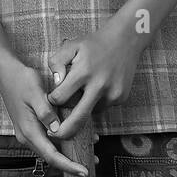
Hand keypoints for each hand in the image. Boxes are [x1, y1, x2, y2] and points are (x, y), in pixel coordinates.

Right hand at [0, 60, 88, 176]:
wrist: (6, 72)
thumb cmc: (21, 80)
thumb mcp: (35, 93)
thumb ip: (46, 112)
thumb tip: (57, 130)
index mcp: (28, 130)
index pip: (51, 156)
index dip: (68, 166)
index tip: (84, 172)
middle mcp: (27, 136)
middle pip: (50, 158)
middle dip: (70, 164)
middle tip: (90, 167)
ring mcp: (27, 133)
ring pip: (49, 150)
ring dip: (67, 154)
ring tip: (88, 153)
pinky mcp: (30, 127)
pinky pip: (47, 141)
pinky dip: (62, 143)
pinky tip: (76, 138)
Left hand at [47, 22, 143, 139]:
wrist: (125, 40)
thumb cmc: (93, 44)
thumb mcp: (70, 46)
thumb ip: (56, 63)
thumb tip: (55, 84)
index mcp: (83, 72)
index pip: (60, 98)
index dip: (53, 100)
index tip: (52, 100)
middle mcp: (99, 86)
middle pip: (78, 118)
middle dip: (64, 131)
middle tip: (53, 136)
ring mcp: (112, 94)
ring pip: (91, 112)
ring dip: (83, 108)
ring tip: (84, 89)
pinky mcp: (121, 98)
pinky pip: (102, 107)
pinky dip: (96, 102)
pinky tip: (98, 86)